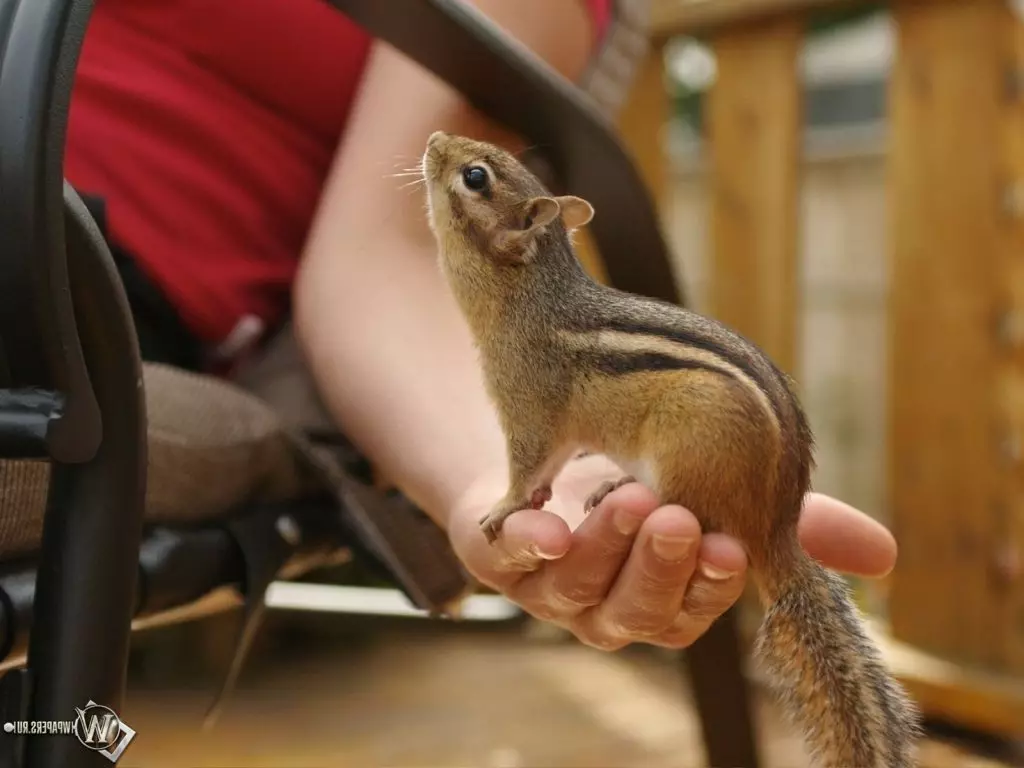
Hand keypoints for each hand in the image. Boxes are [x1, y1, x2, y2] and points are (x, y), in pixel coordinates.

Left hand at [449, 454, 896, 649]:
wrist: (546, 446)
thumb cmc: (642, 475)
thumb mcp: (717, 486)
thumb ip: (784, 518)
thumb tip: (887, 556)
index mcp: (666, 597)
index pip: (696, 608)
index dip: (711, 584)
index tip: (730, 546)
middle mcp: (609, 605)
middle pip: (638, 612)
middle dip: (658, 568)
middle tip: (674, 515)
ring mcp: (549, 587)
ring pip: (576, 589)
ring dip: (603, 546)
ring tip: (625, 492)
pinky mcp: (498, 557)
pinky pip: (504, 561)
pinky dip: (524, 542)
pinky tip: (542, 523)